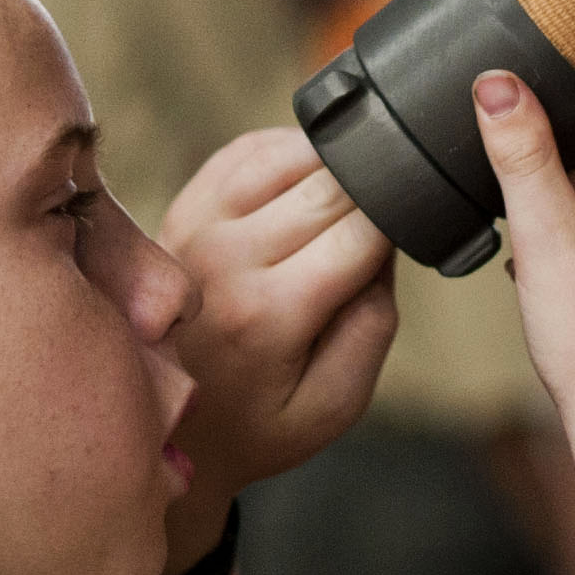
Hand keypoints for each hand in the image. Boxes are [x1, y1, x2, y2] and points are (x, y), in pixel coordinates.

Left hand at [157, 129, 397, 535]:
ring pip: (292, 154)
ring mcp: (195, 223)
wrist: (164, 424)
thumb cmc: (254, 421)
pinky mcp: (184, 205)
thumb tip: (387, 243)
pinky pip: (251, 150)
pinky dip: (290, 155)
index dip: (402, 225)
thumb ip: (373, 326)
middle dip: (372, 197)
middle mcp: (224, 257)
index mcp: (266, 313)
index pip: (364, 230)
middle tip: (376, 235)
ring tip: (344, 213)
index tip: (409, 239)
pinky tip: (305, 191)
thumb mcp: (334, 405)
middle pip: (331, 184)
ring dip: (333, 170)